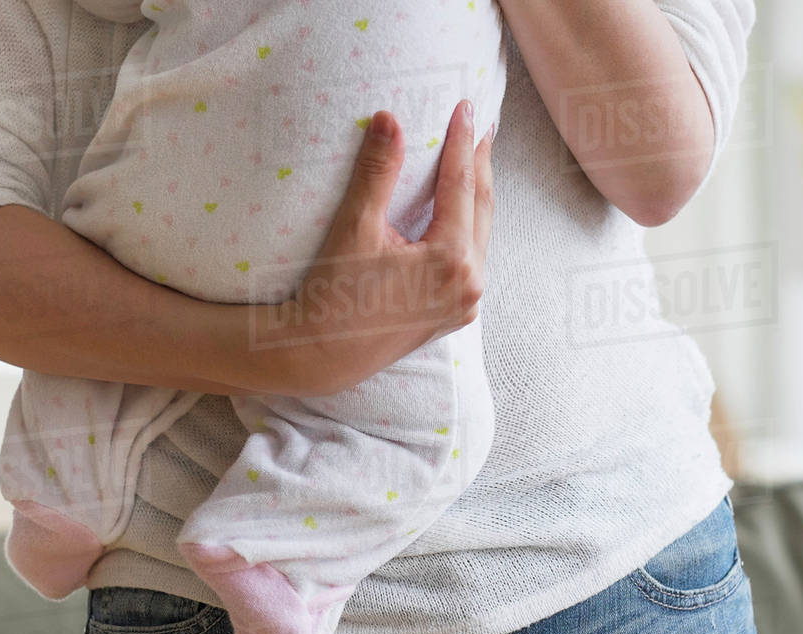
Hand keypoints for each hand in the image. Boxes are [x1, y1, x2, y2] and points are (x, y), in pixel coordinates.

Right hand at [261, 100, 494, 396]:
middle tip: (481, 127)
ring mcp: (464, 304)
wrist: (321, 355)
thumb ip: (377, 171)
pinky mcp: (453, 316)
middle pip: (481, 209)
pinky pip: (470, 262)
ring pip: (479, 237)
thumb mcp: (355, 228)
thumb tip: (389, 119)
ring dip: (477, 198)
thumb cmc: (333, 295)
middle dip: (480, 165)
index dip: (460, 142)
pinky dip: (468, 231)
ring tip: (475, 163)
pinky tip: (460, 215)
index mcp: (452, 260)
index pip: (461, 185)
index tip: (464, 108)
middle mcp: (468, 284)